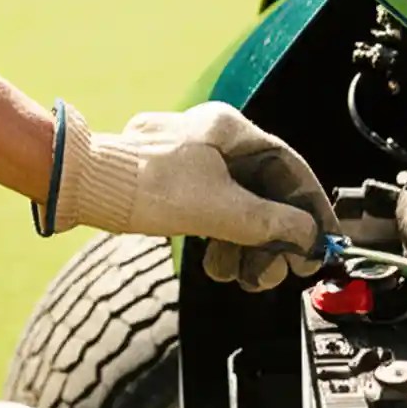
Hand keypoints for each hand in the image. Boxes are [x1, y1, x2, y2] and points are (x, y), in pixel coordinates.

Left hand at [42, 101, 340, 291]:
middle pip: (266, 194)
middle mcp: (215, 139)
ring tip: (242, 277)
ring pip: (240, 208)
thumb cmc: (142, 186)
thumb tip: (306, 236)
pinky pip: (215, 213)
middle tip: (279, 273)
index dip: (312, 210)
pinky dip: (222, 241)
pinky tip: (218, 265)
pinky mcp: (175, 184)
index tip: (325, 240)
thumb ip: (270, 224)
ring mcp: (194, 161)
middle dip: (274, 240)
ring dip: (247, 248)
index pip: (291, 170)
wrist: (81, 186)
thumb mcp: (220, 211)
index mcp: (232, 130)